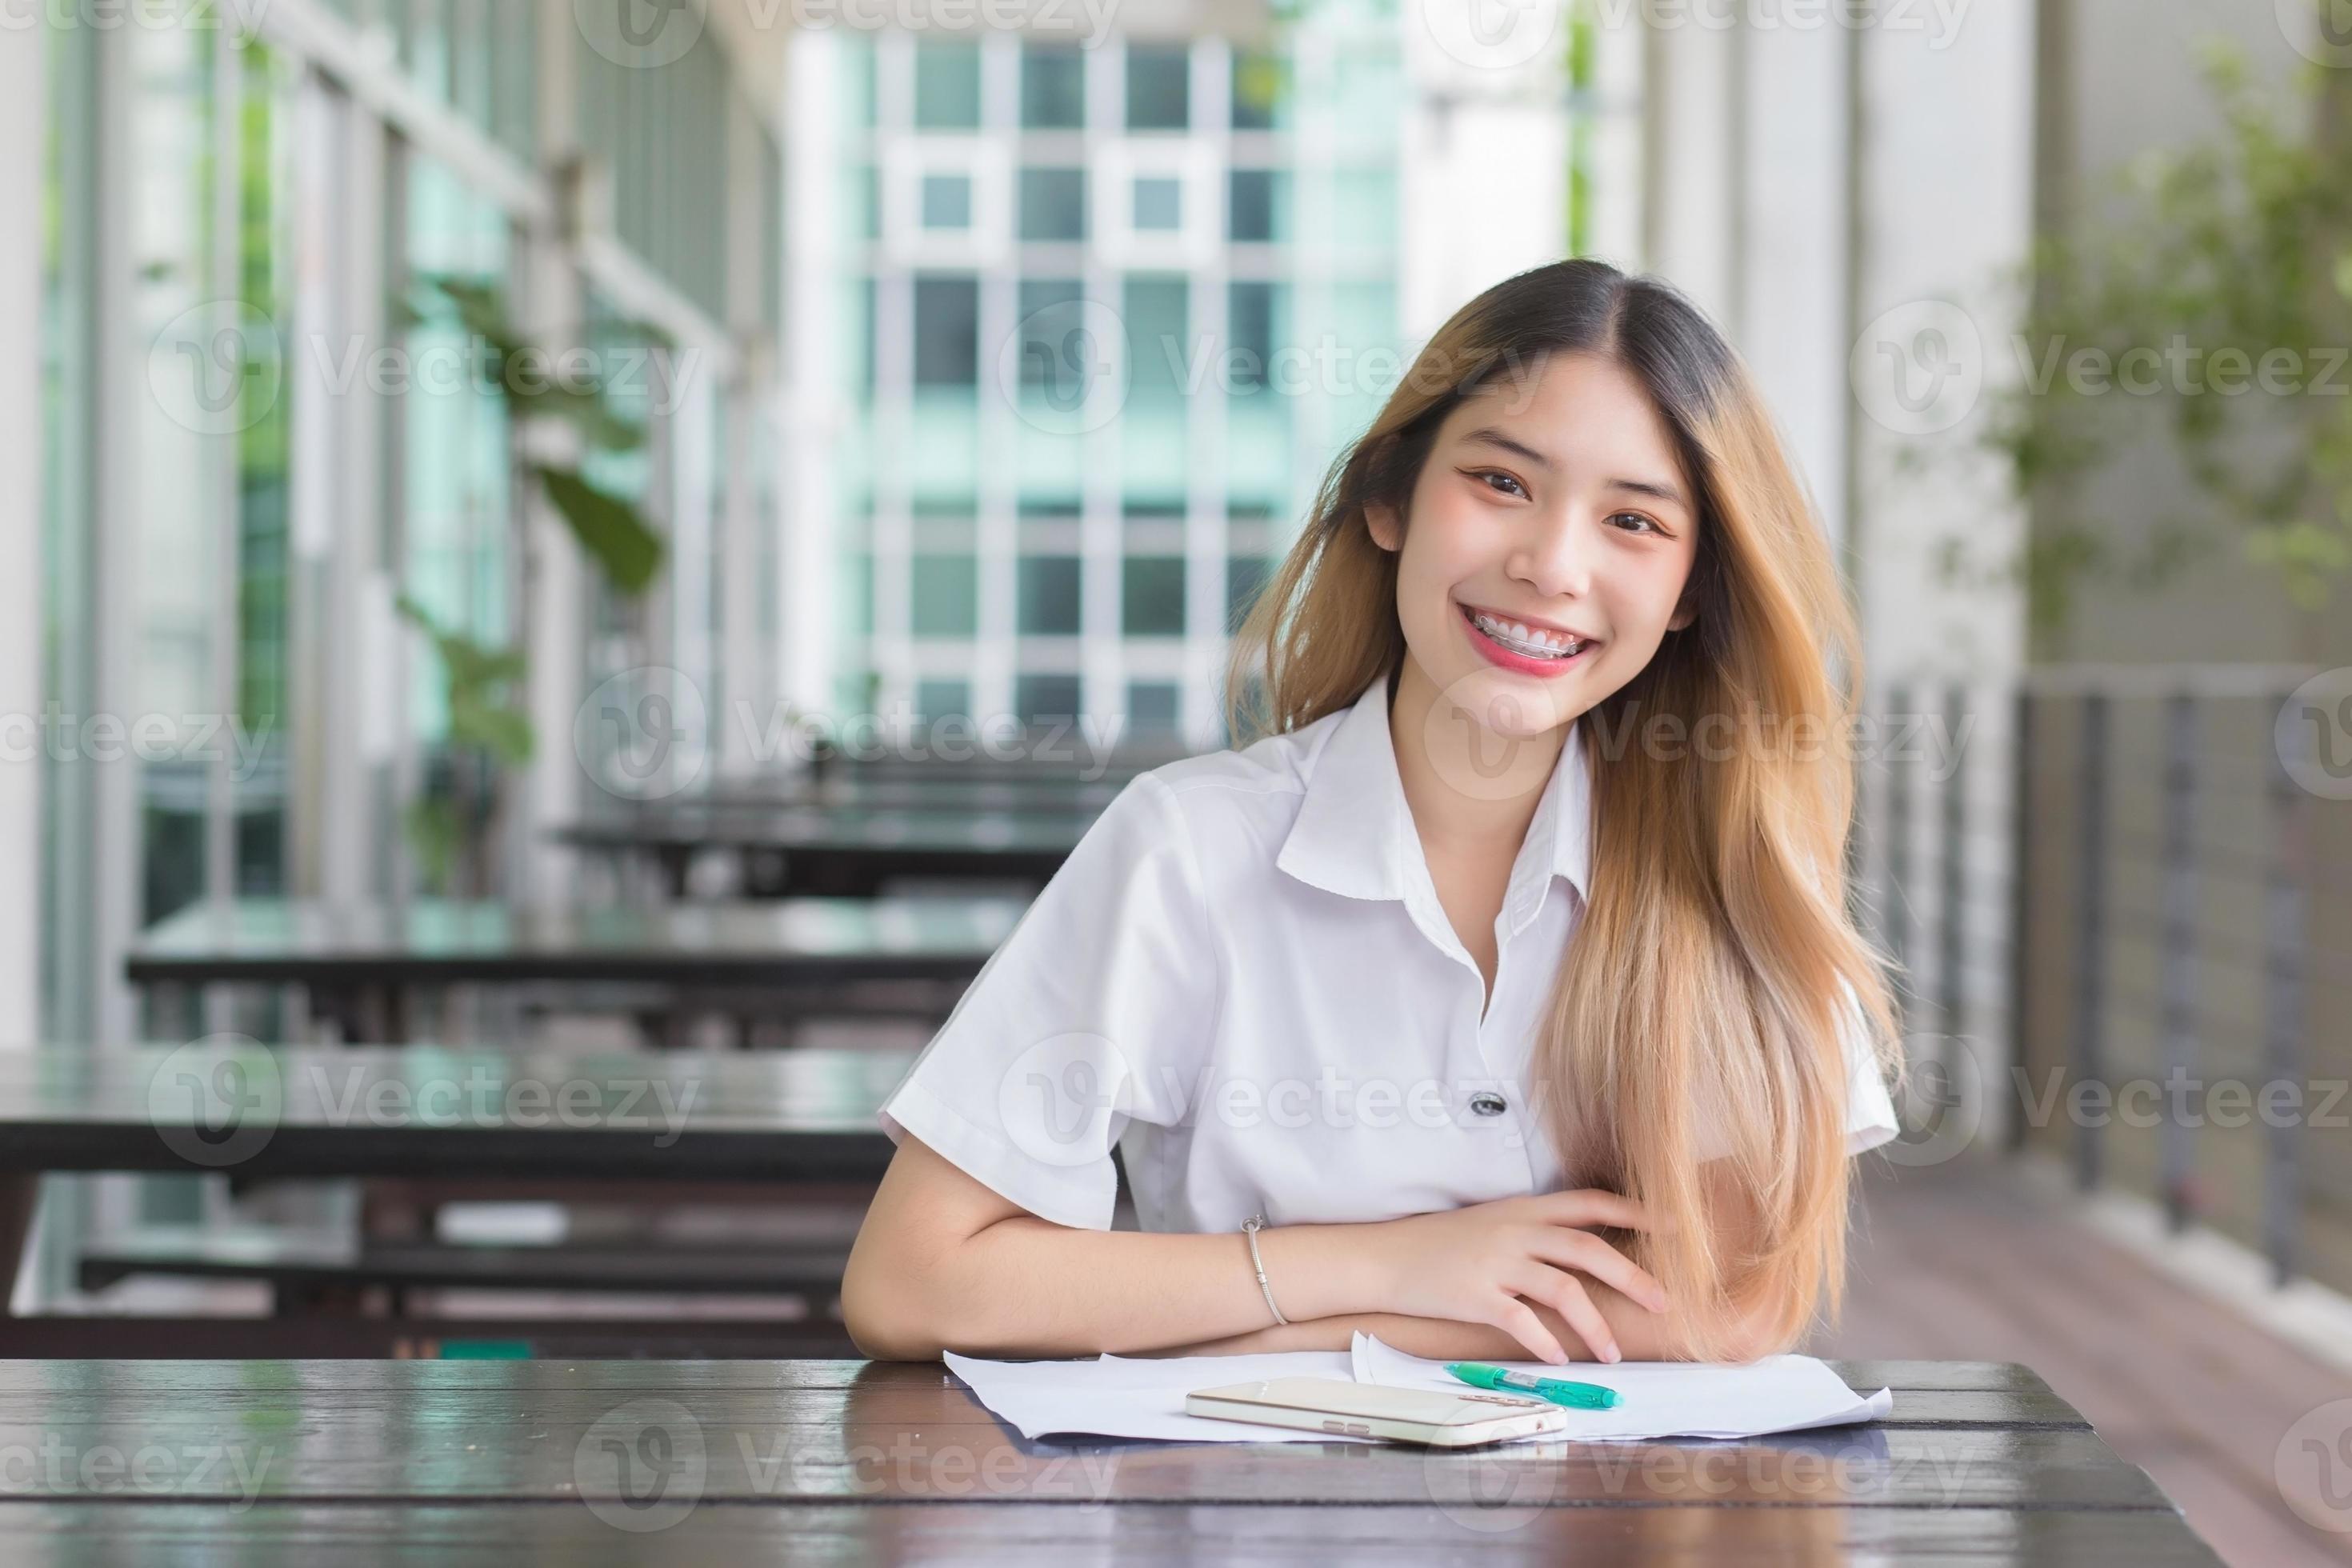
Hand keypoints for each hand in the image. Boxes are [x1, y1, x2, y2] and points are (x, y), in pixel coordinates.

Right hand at [1368, 1190, 1670, 1364]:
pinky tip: (1559, 1357)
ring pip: (1562, 1290)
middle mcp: (1515, 1232)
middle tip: (1663, 1303)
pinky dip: (1545, 1341)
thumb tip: (1585, 1252)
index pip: (1589, 1203)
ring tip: (1613, 1354)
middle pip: (1587, 1248)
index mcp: (1524, 1210)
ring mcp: (1495, 1263)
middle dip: (1632, 1276)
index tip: (1674, 1225)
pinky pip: (1521, 1321)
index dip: (1634, 1211)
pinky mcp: (1475, 1296)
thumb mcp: (1492, 1224)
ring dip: (1594, 1325)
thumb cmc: (1441, 1244)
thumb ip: (1535, 1232)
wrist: (1386, 1257)